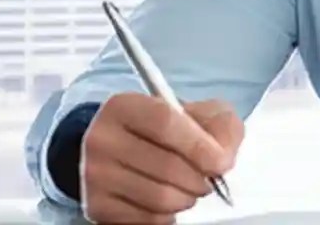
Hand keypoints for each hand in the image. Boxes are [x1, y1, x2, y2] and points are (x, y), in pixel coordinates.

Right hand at [80, 94, 243, 223]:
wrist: (126, 149)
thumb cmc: (167, 130)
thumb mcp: (198, 112)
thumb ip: (221, 124)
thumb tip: (222, 158)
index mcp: (125, 106)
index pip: (165, 123)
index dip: (199, 146)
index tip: (220, 162)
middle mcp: (103, 139)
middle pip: (166, 166)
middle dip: (200, 178)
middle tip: (208, 178)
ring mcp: (96, 174)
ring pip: (160, 197)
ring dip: (187, 198)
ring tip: (189, 187)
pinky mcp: (98, 206)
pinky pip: (148, 218)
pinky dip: (169, 214)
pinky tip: (168, 197)